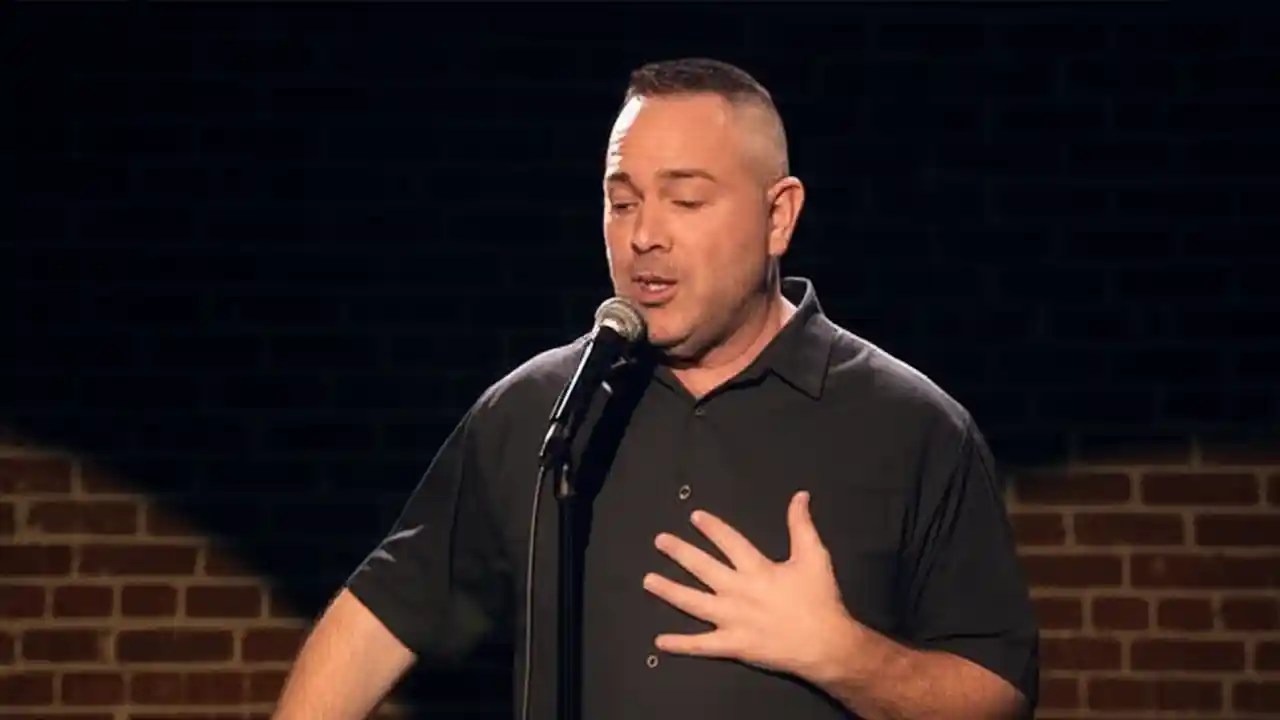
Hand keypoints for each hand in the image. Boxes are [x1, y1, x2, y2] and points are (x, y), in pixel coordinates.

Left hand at [642, 490, 863, 681]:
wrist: (826, 644)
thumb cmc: (820, 600)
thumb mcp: (814, 556)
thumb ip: (802, 525)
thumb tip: (799, 496)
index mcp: (757, 569)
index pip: (729, 542)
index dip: (711, 527)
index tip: (694, 517)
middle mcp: (738, 591)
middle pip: (702, 567)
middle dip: (679, 552)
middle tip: (660, 541)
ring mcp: (732, 619)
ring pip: (693, 603)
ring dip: (669, 590)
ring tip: (648, 580)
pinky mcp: (733, 645)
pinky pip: (701, 646)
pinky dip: (680, 644)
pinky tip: (660, 641)